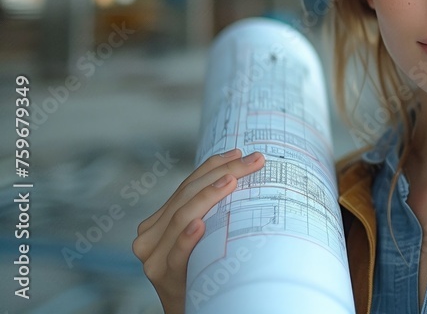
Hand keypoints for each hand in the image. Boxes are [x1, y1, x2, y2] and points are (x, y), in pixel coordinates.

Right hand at [132, 148, 265, 313]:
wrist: (194, 309)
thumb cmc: (201, 271)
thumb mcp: (200, 238)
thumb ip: (205, 213)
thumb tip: (237, 175)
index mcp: (158, 221)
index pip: (188, 184)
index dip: (213, 165)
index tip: (240, 152)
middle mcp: (149, 235)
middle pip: (188, 194)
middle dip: (222, 173)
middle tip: (253, 160)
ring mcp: (153, 255)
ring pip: (182, 215)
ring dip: (208, 196)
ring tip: (232, 180)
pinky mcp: (161, 275)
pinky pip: (177, 252)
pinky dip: (187, 237)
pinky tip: (200, 225)